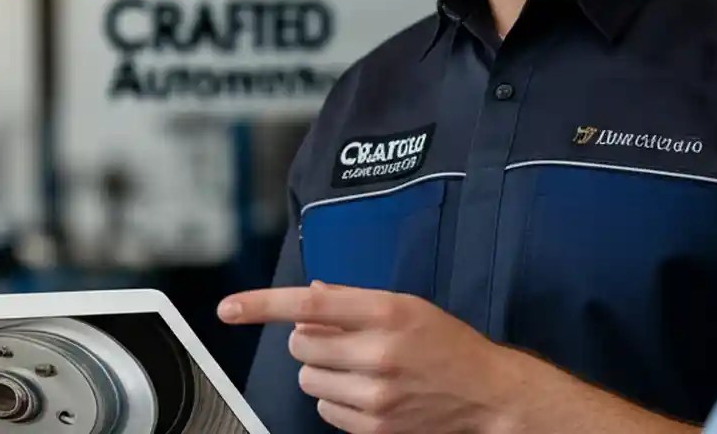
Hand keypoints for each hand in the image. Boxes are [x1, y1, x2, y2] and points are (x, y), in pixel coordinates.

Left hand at [218, 281, 517, 432]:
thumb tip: (309, 296)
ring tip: (359, 367)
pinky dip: (335, 399)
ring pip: (308, 378)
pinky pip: (323, 409)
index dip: (262, 305)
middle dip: (310, 339)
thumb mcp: (406, 306)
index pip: (310, 303)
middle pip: (300, 343)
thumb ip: (353, 300)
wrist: (486, 394)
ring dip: (322, 370)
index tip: (229, 308)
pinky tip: (365, 391)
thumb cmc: (446, 344)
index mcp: (387, 312)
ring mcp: (375, 394)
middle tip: (341, 340)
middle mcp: (379, 352)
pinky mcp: (373, 426)